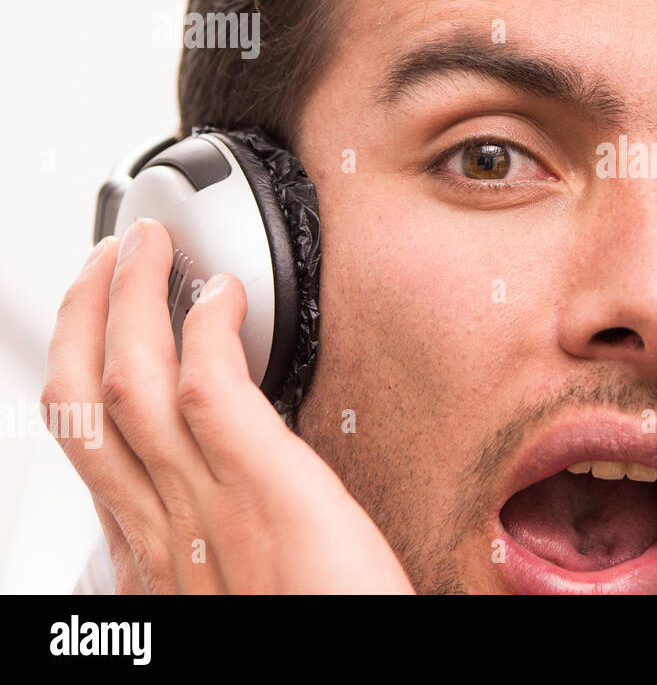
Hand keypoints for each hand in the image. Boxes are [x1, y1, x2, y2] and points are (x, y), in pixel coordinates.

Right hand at [43, 218, 413, 592]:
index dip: (78, 366)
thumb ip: (214, 531)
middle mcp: (161, 523)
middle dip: (84, 316)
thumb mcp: (233, 584)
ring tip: (150, 249)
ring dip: (131, 300)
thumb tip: (224, 482)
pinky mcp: (267, 487)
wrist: (343, 672)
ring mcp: (204, 504)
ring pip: (128, 381)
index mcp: (153, 548)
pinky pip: (213, 388)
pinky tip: (222, 292)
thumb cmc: (309, 628)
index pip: (87, 439)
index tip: (98, 320)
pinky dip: (206, 329)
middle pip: (82, 399)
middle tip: (110, 261)